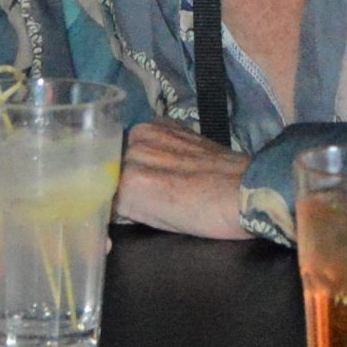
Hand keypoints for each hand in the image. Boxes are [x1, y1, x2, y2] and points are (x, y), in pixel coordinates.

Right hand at [117, 120, 248, 238]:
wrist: (248, 188)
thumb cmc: (208, 216)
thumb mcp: (158, 223)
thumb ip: (126, 208)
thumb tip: (110, 206)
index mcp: (130, 182)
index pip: (99, 193)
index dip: (107, 206)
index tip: (116, 217)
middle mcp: (134, 150)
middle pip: (108, 169)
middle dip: (118, 184)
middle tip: (139, 199)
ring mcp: (150, 132)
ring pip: (122, 151)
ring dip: (132, 165)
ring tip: (155, 181)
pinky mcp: (166, 123)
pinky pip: (143, 137)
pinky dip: (148, 149)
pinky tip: (166, 162)